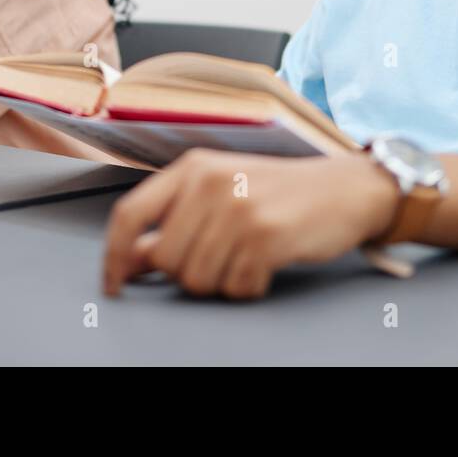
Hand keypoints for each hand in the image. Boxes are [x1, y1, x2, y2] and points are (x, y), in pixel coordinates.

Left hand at [103, 148, 400, 299]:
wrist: (344, 189)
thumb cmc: (279, 193)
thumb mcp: (220, 192)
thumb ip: (174, 222)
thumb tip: (132, 260)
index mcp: (192, 168)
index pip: (130, 214)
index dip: (114, 256)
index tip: (113, 283)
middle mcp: (211, 182)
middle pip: (165, 260)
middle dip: (188, 273)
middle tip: (220, 258)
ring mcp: (239, 208)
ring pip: (198, 280)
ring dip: (221, 282)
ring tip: (245, 257)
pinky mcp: (266, 235)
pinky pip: (236, 288)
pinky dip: (250, 287)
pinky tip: (266, 264)